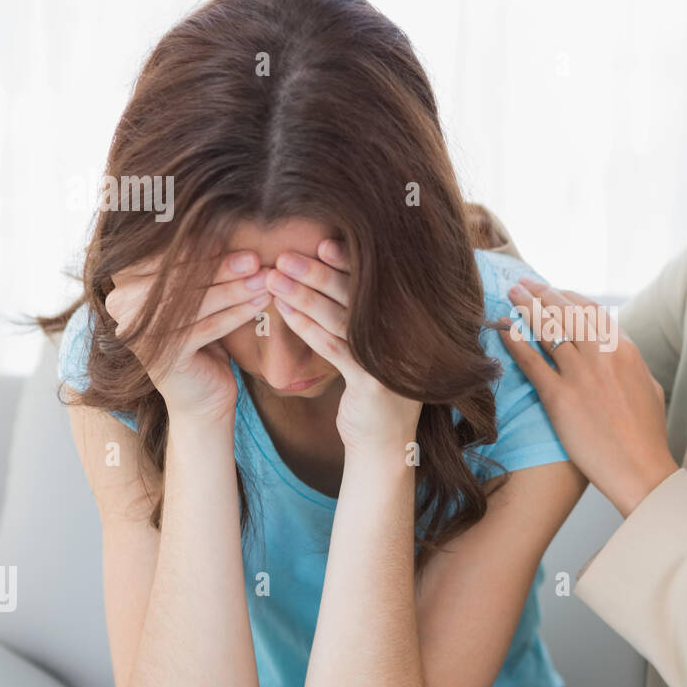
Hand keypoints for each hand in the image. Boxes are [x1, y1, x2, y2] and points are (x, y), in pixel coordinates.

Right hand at [106, 251, 271, 423]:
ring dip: (234, 289)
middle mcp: (122, 308)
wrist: (204, 397)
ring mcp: (139, 335)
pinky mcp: (163, 358)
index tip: (237, 234)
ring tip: (265, 279)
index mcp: (125, 285)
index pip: (165, 258)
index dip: (202, 247)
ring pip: (195, 304)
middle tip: (255, 258)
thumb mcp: (198, 297)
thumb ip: (198, 266)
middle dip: (221, 268)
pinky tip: (261, 303)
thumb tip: (223, 217)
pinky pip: (206, 328)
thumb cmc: (203, 339)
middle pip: (179, 280)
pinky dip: (236, 313)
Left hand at [266, 239, 421, 456]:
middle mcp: (408, 336)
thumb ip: (365, 313)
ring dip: (304, 295)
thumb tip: (334, 268)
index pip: (378, 283)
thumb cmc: (373, 388)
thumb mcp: (375, 348)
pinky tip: (283, 311)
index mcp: (412, 322)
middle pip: (357, 295)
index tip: (322, 243)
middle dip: (319, 273)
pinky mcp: (373, 382)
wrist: (385, 444)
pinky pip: (333, 347)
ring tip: (274, 278)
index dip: (350, 261)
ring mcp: (392, 359)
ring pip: (341, 318)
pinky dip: (306, 326)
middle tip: (287, 256)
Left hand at [497, 277, 678, 517]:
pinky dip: (515, 342)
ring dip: (525, 308)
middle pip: (565, 312)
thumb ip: (630, 363)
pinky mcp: (560, 398)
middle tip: (523, 284)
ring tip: (510, 295)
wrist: (641, 469)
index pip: (591, 310)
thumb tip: (619, 351)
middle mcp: (602, 354)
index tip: (551, 292)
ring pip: (547, 329)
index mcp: (625, 349)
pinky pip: (531, 362)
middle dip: (541, 293)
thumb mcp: (650, 386)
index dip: (567, 297)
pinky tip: (503, 330)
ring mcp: (580, 374)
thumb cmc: (648, 435)